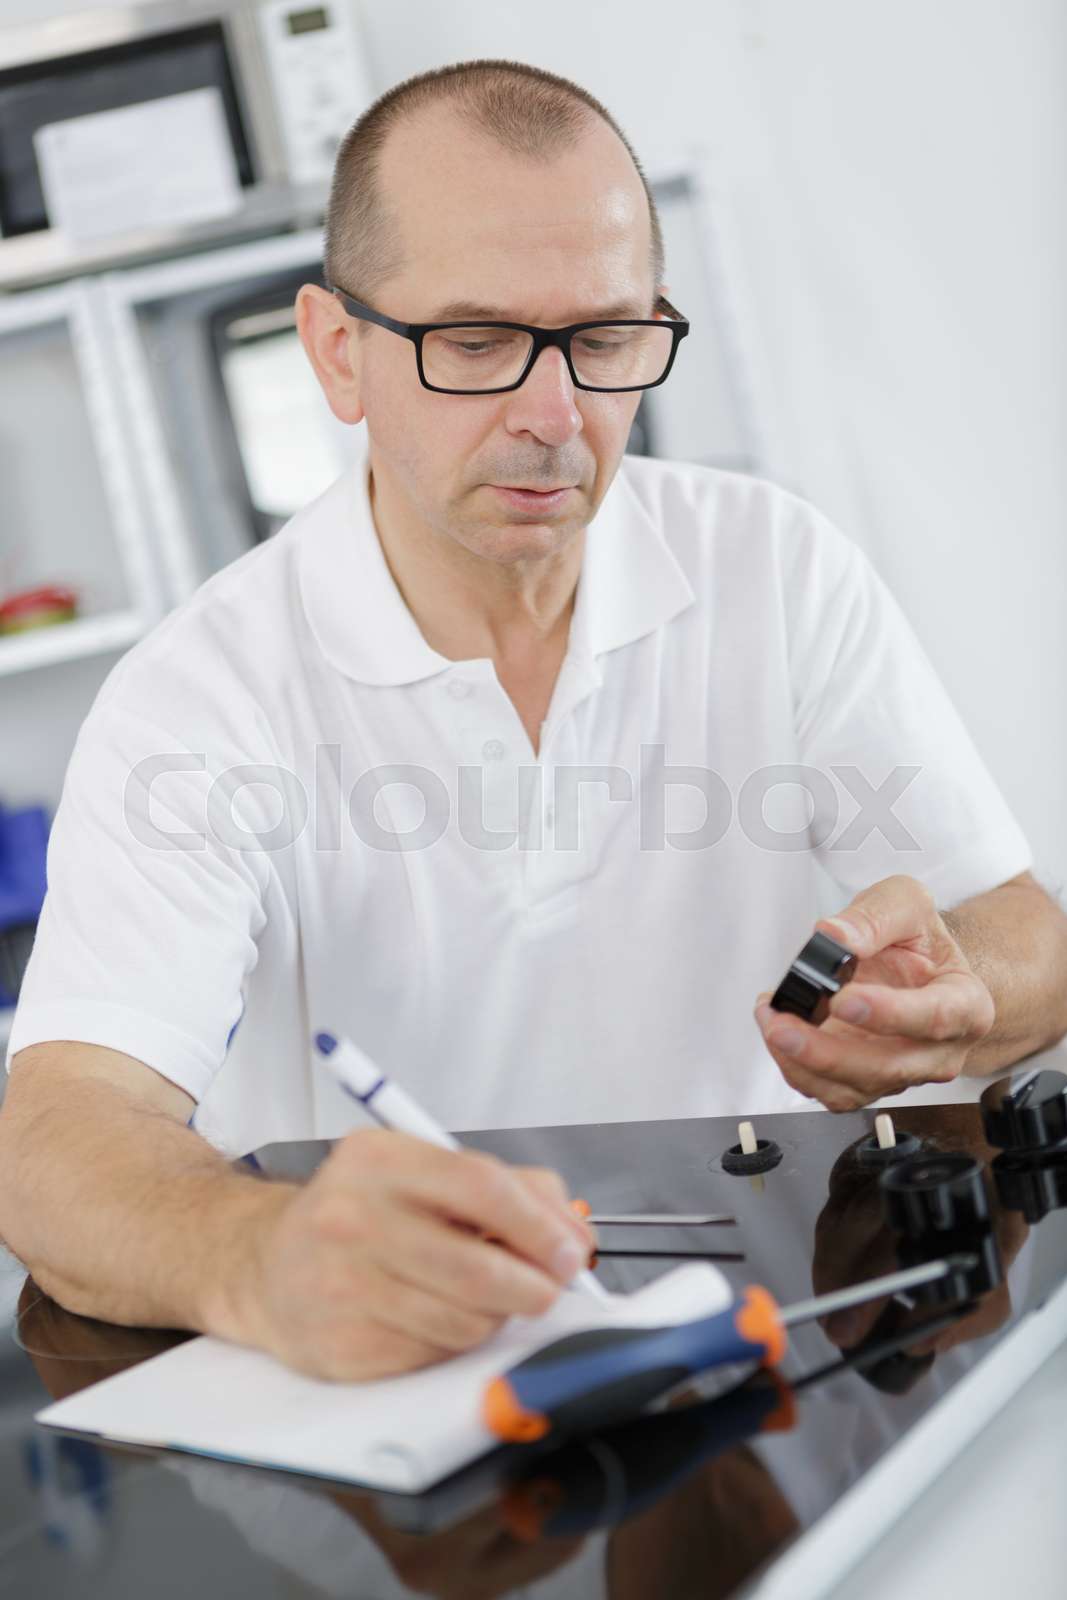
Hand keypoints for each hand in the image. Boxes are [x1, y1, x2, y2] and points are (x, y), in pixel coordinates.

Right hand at [228, 1129, 595, 1380]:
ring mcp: (341, 1285)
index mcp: (379, 1159)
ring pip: (463, 1320)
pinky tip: (431, 1320)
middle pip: (477, 1266)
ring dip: (492, 1317)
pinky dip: (451, 1343)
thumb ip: (503, 1189)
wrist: (266, 1266)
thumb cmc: (361, 1216)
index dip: (540, 1225)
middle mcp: (352, 1217)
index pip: (482, 1187)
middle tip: (548, 1290)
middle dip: (533, 1286)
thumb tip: (571, 1230)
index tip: (571, 1252)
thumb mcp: (420, 1173)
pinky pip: (432, 1355)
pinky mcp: (341, 1346)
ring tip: (476, 1299)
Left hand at [754, 874, 995, 1110]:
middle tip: (785, 1025)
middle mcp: (938, 1051)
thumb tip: (834, 936)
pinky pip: (829, 1092)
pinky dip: (796, 1068)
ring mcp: (901, 1073)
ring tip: (773, 1022)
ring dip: (803, 1063)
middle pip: (889, 1069)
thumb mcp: (905, 903)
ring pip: (854, 1089)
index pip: (935, 1018)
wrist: (913, 963)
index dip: (888, 1014)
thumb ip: (874, 916)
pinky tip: (779, 1032)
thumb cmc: (918, 940)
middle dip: (829, 1053)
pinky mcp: (866, 1082)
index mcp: (965, 1005)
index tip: (844, 999)